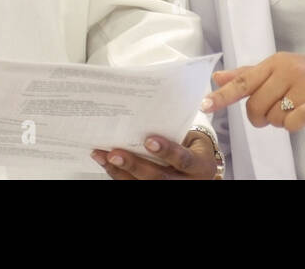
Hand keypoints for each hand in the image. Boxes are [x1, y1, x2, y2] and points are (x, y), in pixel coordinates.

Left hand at [91, 132, 219, 179]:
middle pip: (160, 178)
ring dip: (120, 172)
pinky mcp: (156, 189)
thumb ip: (173, 132)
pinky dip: (119, 175)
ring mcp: (172, 188)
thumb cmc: (192, 145)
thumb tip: (145, 117)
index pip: (184, 159)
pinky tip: (107, 164)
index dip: (167, 151)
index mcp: (200, 166)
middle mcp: (188, 182)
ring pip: (144, 185)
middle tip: (115, 154)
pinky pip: (135, 185)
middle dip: (135, 166)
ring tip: (104, 157)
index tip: (149, 141)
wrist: (198, 163)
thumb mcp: (192, 138)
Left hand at [202, 53, 304, 131]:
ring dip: (283, 120)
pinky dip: (296, 125)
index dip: (223, 96)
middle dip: (262, 117)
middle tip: (278, 110)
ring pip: (275, 117)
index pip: (243, 82)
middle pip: (256, 106)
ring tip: (298, 108)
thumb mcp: (281, 69)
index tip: (205, 105)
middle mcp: (288, 70)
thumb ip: (248, 74)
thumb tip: (217, 77)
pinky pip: (294, 122)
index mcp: (275, 63)